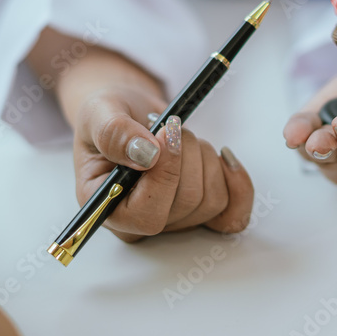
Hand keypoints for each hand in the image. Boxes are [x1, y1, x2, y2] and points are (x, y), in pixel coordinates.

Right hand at [72, 84, 254, 241]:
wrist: (129, 115)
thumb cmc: (108, 118)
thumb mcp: (99, 112)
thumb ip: (114, 133)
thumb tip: (146, 153)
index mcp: (109, 208)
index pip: (147, 215)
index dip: (166, 176)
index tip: (167, 134)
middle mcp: (140, 223)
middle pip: (188, 201)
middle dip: (186, 152)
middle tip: (168, 126)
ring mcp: (173, 220)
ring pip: (212, 199)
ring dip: (204, 156)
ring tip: (180, 136)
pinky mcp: (200, 211)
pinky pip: (234, 213)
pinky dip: (237, 182)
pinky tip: (225, 158)